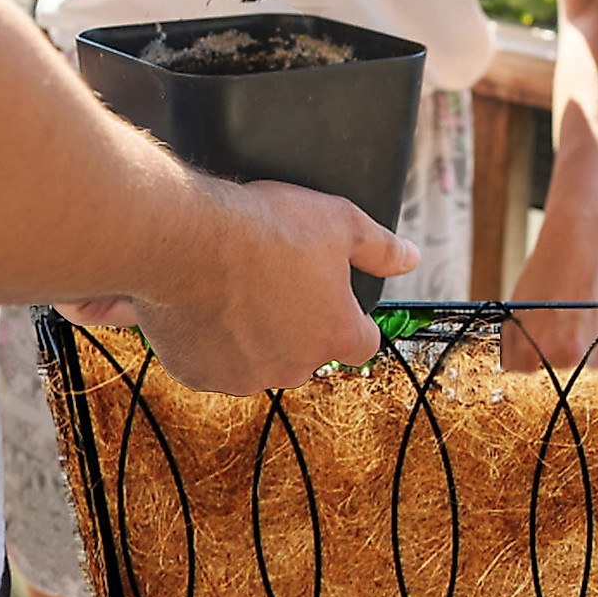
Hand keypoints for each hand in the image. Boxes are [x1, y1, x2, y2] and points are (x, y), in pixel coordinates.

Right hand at [61, 177, 418, 395]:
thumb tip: (409, 258)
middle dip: (298, 322)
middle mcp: (295, 366)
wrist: (188, 239)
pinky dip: (212, 340)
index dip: (351, 317)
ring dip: (254, 334)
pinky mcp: (198, 375)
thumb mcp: (339, 221)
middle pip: (308, 351)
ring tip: (237, 286)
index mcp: (336, 335)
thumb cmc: (266, 227)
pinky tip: (205, 302)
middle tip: (276, 277)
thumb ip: (379, 247)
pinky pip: (213, 361)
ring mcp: (244, 375)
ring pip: (259, 358)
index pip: (363, 342)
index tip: (332, 295)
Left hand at [500, 212, 597, 372]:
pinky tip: (592, 312)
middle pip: (554, 367)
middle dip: (550, 348)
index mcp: (542, 348)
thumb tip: (512, 366)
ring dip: (577, 345)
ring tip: (574, 312)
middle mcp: (573, 355)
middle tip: (554, 318)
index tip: (528, 338)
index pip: (524, 370)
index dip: (524, 351)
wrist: (585, 240)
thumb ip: (514, 341)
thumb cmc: (548, 269)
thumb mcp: (518, 304)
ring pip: (581, 362)